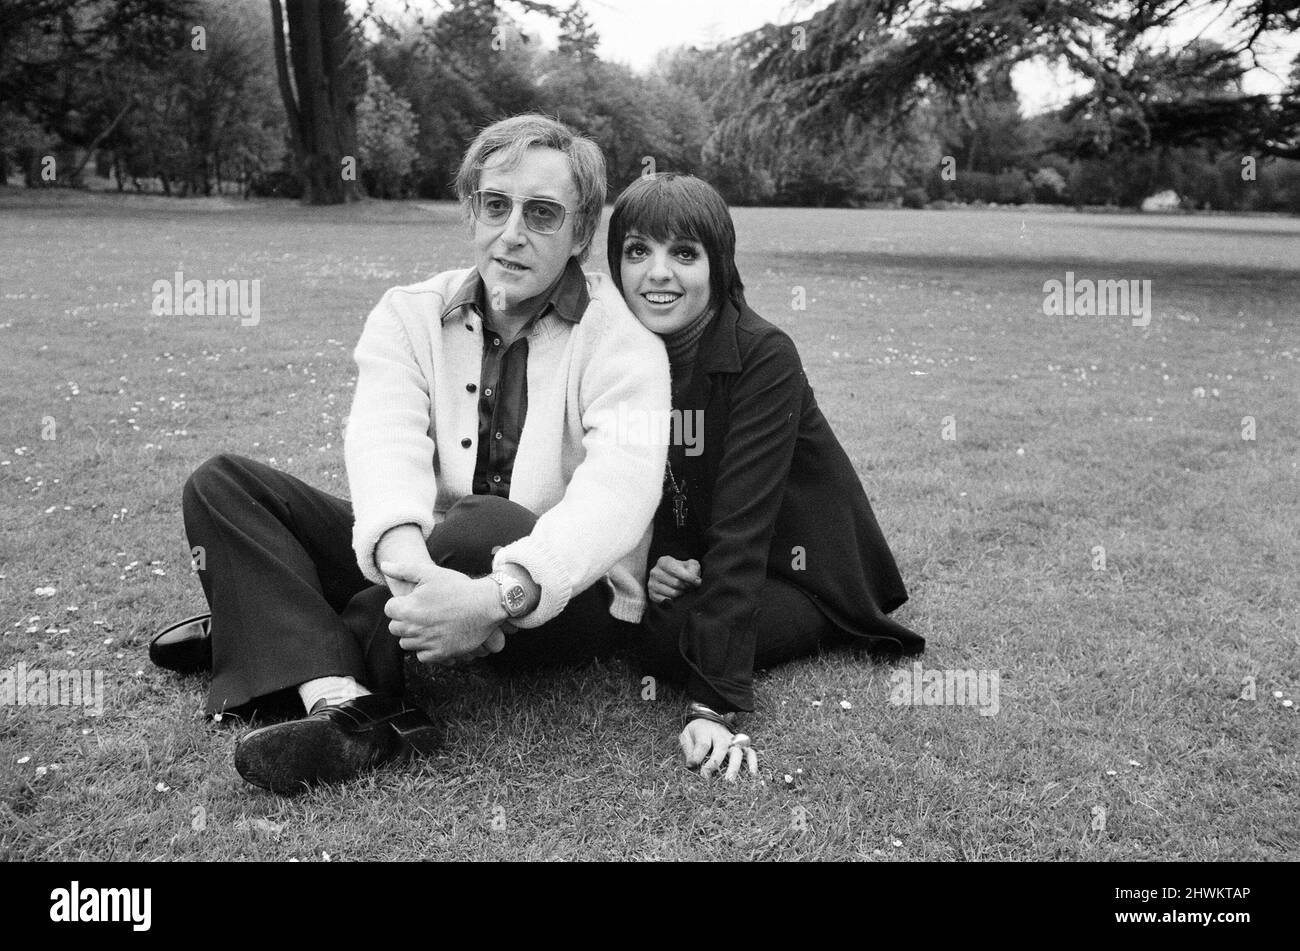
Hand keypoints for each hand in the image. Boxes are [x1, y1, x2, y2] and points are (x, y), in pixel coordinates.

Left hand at [380, 561, 503, 664]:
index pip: (389, 610)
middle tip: (423, 612)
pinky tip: (437, 635)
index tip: (415, 600)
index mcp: (409, 608)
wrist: (486, 604)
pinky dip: (427, 648)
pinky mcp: (440, 654)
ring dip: (414, 635)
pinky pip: (422, 655)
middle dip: (405, 620)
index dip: (401, 603)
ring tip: (431, 623)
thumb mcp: (431, 573)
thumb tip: (384, 566)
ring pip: (406, 643)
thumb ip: (404, 570)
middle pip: (395, 628)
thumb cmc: (458, 587)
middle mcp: (415, 628)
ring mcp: (427, 643)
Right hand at [648, 556, 701, 603]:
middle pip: (676, 583)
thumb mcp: (691, 565)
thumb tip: (695, 580)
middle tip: (690, 586)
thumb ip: (694, 569)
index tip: (697, 582)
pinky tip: (677, 596)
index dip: (689, 577)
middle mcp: (654, 572)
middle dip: (686, 586)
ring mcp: (651, 584)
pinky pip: (667, 601)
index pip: (676, 571)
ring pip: (672, 593)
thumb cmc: (684, 570)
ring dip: (682, 593)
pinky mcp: (652, 595)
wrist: (675, 578)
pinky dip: (675, 600)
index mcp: (663, 562)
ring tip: (684, 590)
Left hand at [679, 718, 757, 781]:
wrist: (710, 720)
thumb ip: (688, 749)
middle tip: (708, 777)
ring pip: (737, 752)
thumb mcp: (687, 736)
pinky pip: (750, 753)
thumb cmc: (697, 732)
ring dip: (734, 767)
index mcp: (706, 732)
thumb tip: (691, 765)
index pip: (703, 744)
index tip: (692, 766)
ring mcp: (733, 741)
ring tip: (729, 781)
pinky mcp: (741, 746)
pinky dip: (752, 762)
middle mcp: (721, 736)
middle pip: (721, 748)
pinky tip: (752, 774)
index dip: (697, 756)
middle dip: (714, 763)